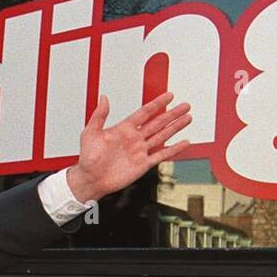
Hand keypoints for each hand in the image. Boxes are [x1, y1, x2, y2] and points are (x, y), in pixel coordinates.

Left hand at [66, 92, 191, 203]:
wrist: (91, 179)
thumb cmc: (88, 158)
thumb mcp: (90, 133)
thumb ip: (99, 115)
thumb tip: (103, 98)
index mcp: (124, 129)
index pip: (144, 113)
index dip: (157, 104)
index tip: (169, 96)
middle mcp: (134, 139)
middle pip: (158, 122)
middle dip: (172, 114)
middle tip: (185, 105)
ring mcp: (140, 151)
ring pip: (162, 136)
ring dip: (175, 127)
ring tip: (188, 118)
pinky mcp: (143, 164)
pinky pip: (161, 155)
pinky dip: (174, 149)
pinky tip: (184, 142)